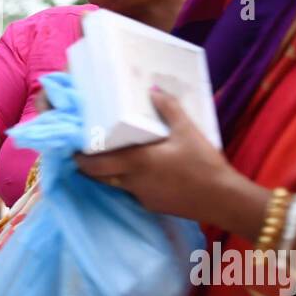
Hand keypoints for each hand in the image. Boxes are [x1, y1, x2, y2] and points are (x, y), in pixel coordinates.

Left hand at [75, 88, 248, 228]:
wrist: (223, 200)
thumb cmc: (203, 164)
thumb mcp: (188, 131)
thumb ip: (168, 109)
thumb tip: (152, 89)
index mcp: (136, 161)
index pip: (95, 163)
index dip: (80, 157)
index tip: (73, 146)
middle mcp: (132, 181)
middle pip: (99, 177)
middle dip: (88, 166)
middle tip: (86, 151)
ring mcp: (141, 196)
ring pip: (114, 185)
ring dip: (108, 174)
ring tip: (109, 157)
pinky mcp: (152, 205)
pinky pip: (132, 192)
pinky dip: (128, 182)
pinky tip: (139, 172)